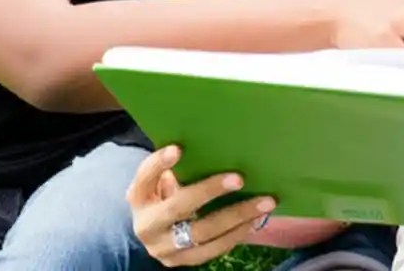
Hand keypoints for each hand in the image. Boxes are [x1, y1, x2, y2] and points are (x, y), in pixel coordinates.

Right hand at [127, 145, 276, 267]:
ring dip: (237, 217)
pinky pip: (213, 249)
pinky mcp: (183, 262)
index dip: (159, 163)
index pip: (145, 177)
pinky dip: (237, 234)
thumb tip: (219, 143)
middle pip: (178, 207)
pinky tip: (256, 220)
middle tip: (239, 178)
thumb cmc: (167, 195)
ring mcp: (164, 248)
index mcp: (139, 197)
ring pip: (202, 233)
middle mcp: (147, 225)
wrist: (156, 235)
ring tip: (264, 202)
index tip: (179, 148)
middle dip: (209, 191)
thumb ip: (183, 167)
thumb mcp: (165, 181)